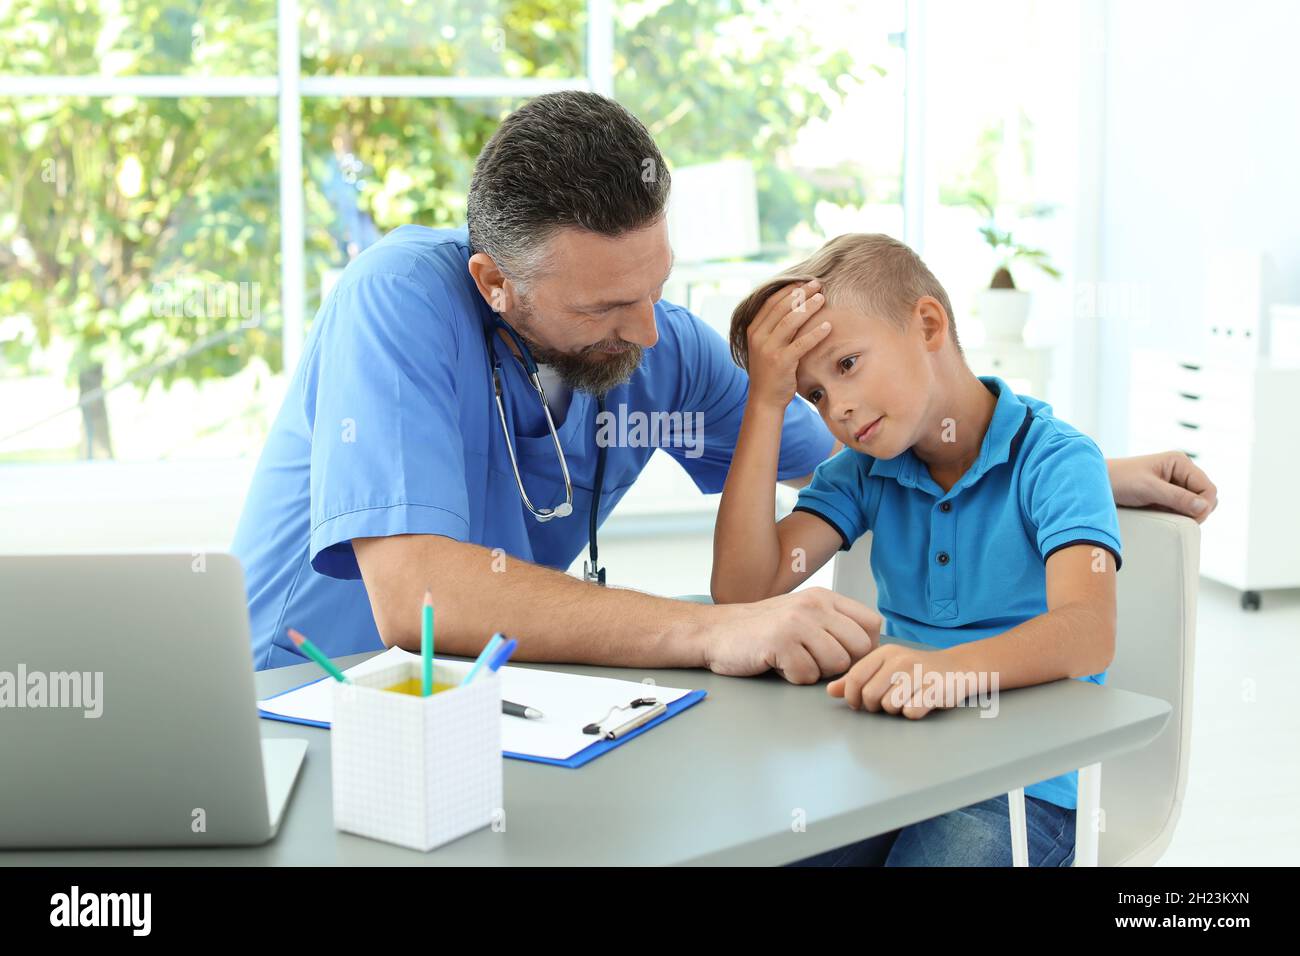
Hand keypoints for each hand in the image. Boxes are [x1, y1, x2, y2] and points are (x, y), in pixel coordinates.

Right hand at [703, 587, 880, 683]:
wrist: (717, 631)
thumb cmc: (763, 628)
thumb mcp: (803, 613)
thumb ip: (835, 624)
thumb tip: (871, 649)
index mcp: (824, 597)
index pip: (872, 624)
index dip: (866, 647)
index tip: (845, 654)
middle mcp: (814, 605)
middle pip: (859, 648)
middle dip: (842, 663)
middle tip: (814, 660)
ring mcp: (797, 623)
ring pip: (836, 664)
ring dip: (816, 671)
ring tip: (793, 659)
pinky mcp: (780, 643)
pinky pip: (807, 676)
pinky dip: (794, 677)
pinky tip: (778, 664)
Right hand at [744, 279, 830, 409]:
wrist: (764, 399)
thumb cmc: (770, 371)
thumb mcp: (766, 346)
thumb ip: (774, 328)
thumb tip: (793, 305)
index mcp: (753, 330)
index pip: (770, 302)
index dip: (788, 289)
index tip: (803, 281)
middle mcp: (758, 337)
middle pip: (781, 308)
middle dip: (800, 293)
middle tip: (817, 284)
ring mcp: (768, 349)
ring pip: (790, 321)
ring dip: (808, 307)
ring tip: (822, 298)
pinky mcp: (781, 362)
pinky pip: (801, 343)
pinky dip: (815, 333)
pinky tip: (828, 326)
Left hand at [827, 644, 966, 718]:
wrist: (958, 667)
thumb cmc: (916, 671)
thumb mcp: (886, 668)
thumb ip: (858, 678)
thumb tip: (830, 690)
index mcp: (885, 653)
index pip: (855, 677)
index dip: (851, 696)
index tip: (857, 704)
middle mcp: (901, 660)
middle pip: (870, 695)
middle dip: (874, 706)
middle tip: (886, 703)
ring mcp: (919, 674)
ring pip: (890, 705)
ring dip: (895, 710)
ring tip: (906, 700)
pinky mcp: (936, 689)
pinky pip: (911, 712)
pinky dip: (913, 713)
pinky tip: (921, 703)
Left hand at [1106, 451, 1217, 522]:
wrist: (1097, 482)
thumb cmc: (1120, 480)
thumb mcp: (1148, 489)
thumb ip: (1176, 497)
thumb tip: (1205, 507)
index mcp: (1180, 462)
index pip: (1208, 489)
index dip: (1203, 506)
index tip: (1188, 518)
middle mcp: (1181, 471)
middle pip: (1206, 497)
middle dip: (1197, 511)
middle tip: (1176, 519)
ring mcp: (1175, 483)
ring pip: (1196, 504)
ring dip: (1188, 514)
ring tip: (1167, 516)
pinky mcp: (1167, 494)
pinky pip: (1183, 508)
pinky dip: (1178, 515)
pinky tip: (1164, 516)